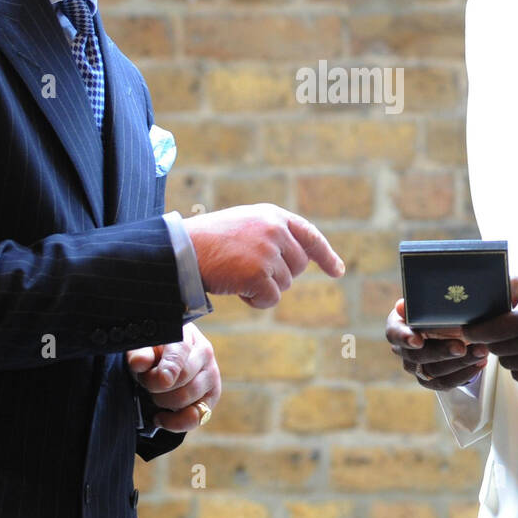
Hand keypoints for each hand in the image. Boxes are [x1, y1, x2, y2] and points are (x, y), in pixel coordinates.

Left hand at [125, 321, 220, 432]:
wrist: (165, 363)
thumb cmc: (153, 352)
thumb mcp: (142, 349)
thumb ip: (139, 353)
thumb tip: (140, 362)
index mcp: (187, 335)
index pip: (181, 350)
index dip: (171, 367)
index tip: (162, 380)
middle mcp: (204, 352)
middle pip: (185, 376)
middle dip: (157, 386)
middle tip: (144, 384)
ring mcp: (211, 375)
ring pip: (188, 397)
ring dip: (164, 401)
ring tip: (154, 395)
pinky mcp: (212, 397)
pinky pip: (196, 417)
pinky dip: (176, 422)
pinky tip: (160, 417)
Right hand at [183, 203, 344, 308]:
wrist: (181, 250)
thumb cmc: (208, 241)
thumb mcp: (244, 226)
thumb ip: (272, 235)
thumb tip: (300, 260)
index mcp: (273, 216)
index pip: (309, 235)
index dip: (325, 255)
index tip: (337, 271)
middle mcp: (275, 230)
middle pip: (298, 267)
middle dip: (278, 276)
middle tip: (249, 271)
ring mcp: (268, 252)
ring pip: (285, 285)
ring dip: (263, 288)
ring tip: (236, 274)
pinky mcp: (259, 274)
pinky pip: (271, 299)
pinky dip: (256, 301)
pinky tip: (236, 288)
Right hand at [385, 298, 488, 390]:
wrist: (447, 327)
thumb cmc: (435, 311)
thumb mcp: (430, 303)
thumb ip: (421, 304)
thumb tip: (403, 305)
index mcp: (397, 327)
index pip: (394, 334)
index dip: (405, 338)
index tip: (418, 341)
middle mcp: (403, 350)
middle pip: (418, 356)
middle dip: (442, 351)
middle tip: (461, 347)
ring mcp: (416, 368)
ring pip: (435, 371)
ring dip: (460, 363)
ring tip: (480, 351)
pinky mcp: (431, 381)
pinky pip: (447, 382)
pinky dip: (466, 373)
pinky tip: (480, 362)